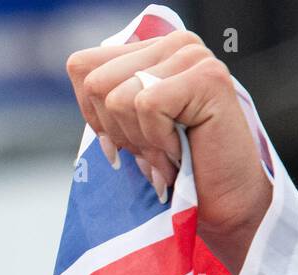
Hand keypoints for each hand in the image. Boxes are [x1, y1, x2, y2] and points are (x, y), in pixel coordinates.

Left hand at [65, 30, 271, 271]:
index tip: (127, 141)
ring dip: (140, 140)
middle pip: (95, 84)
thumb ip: (103, 98)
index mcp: (151, 51)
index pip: (82, 67)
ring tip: (169, 153)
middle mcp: (174, 44)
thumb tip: (77, 74)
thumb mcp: (126, 130)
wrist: (221, 206)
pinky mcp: (208, 77)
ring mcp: (193, 57)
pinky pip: (147, 105)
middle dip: (116, 132)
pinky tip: (182, 150)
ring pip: (118, 97)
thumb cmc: (175, 171)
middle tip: (152, 152)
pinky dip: (158, 140)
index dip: (93, 115)